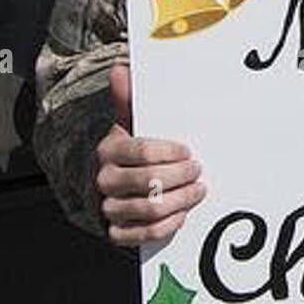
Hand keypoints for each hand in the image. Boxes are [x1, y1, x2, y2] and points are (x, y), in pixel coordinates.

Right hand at [94, 63, 206, 245]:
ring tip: (198, 190)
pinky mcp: (117, 232)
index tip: (189, 151)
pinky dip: (167, 225)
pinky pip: (144, 234)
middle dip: (181, 176)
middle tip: (198, 170)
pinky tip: (182, 214)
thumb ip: (128, 99)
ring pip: (150, 209)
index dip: (170, 153)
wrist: (106, 185)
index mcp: (109, 151)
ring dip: (181, 200)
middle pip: (150, 182)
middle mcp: (105, 180)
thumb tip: (120, 69)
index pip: (142, 152)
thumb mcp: (127, 124)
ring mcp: (109, 208)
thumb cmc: (127, 150)